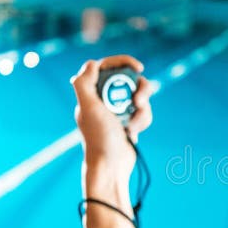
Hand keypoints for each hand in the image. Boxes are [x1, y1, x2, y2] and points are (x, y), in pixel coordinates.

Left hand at [71, 55, 153, 181]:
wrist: (112, 166)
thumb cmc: (100, 139)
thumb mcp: (89, 109)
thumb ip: (84, 83)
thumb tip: (92, 63)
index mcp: (91, 92)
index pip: (107, 66)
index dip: (124, 62)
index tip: (139, 68)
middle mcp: (104, 98)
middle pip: (129, 79)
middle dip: (140, 90)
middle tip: (139, 102)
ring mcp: (118, 110)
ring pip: (140, 96)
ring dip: (143, 110)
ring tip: (135, 124)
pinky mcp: (130, 120)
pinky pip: (144, 111)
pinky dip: (143, 120)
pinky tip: (135, 132)